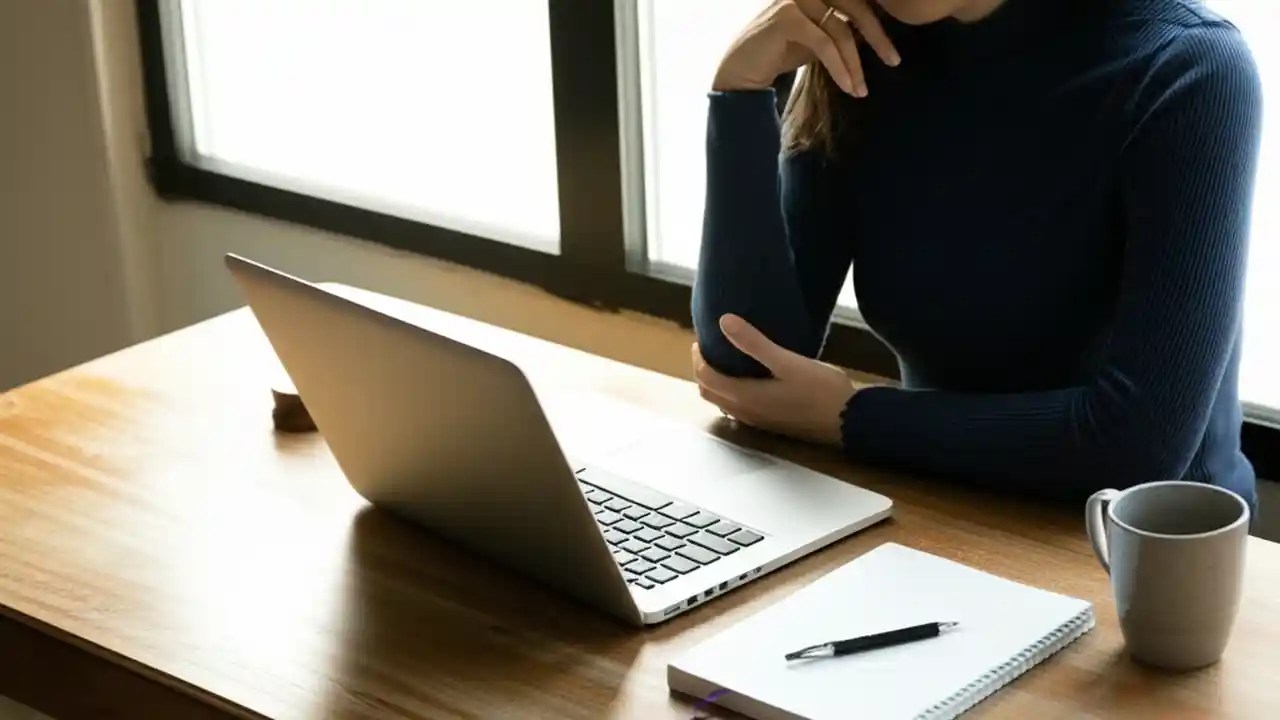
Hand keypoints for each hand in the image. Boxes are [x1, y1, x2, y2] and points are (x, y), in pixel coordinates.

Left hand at [692, 314, 860, 445]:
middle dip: (703, 371)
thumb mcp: (787, 360)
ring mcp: (758, 421)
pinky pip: (738, 409)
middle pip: (709, 393)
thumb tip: (724, 321)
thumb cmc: (820, 389)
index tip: (700, 341)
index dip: (698, 359)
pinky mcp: (771, 424)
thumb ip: (754, 342)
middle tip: (709, 350)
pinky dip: (732, 393)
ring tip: (726, 361)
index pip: (706, 378)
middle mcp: (746, 413)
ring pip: (723, 403)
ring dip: (717, 383)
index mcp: (745, 396)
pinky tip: (749, 379)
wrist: (849, 421)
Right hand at [713, 0, 899, 97]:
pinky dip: (840, 67)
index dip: (877, 25)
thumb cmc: (780, 54)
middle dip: (877, 37)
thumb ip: (841, 29)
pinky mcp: (786, 18)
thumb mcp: (818, 38)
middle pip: (855, 8)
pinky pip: (824, 43)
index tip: (892, 53)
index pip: (856, 2)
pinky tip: (848, 86)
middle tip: (894, 61)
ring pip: (840, 29)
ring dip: (854, 63)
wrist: (741, 71)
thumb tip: (876, 35)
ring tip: (861, 89)